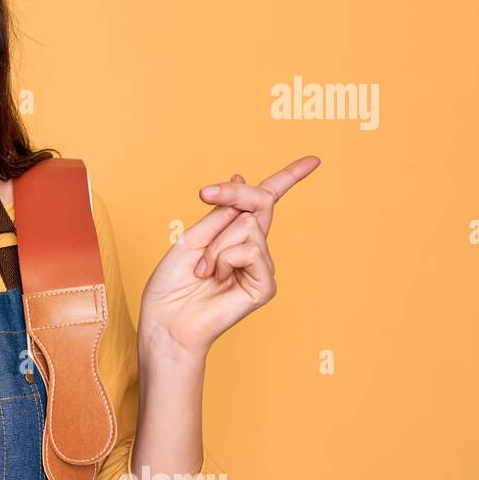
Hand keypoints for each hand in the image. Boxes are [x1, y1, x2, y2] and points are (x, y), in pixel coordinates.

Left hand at [137, 155, 320, 360]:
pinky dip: (225, 258)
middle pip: (260, 202)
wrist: (165, 319)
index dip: (288, 178)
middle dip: (233, 193)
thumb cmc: (172, 284)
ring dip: (216, 244)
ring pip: (249, 226)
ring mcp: (260, 267)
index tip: (313, 160)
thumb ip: (223, 213)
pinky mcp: (264, 286)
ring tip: (204, 268)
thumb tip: (242, 179)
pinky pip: (251, 250)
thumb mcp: (193, 236)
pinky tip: (215, 278)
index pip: (265, 203)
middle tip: (204, 192)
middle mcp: (252, 248)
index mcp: (233, 235)